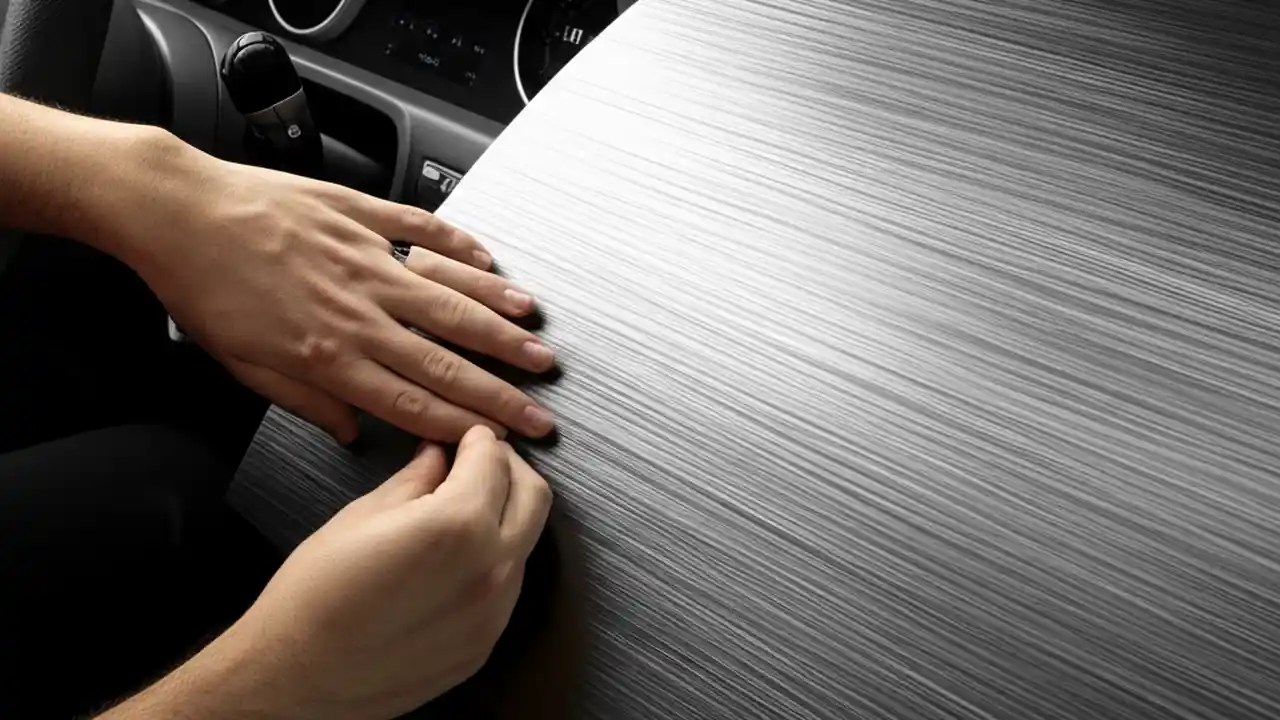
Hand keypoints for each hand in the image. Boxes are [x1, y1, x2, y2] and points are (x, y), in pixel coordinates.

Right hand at [101, 427, 551, 719]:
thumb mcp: (361, 516)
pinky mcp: (486, 644)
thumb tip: (438, 456)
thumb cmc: (316, 595)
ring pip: (526, 543)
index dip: (481, 439)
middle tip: (480, 462)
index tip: (470, 435)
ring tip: (466, 508)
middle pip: (534, 497)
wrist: (297, 677)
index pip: (494, 461)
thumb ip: (416, 480)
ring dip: (506, 516)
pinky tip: (458, 556)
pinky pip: (508, 587)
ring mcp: (494, 612)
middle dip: (511, 469)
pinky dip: (495, 559)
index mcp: (458, 524)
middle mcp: (490, 568)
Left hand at [117, 139, 555, 442]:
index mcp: (330, 357)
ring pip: (449, 298)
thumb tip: (355, 431)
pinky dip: (461, 246)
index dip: (468, 425)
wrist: (177, 213)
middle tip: (543, 403)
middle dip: (502, 387)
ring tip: (536, 336)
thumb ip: (307, 402)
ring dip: (498, 321)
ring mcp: (366, 260)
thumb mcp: (244, 367)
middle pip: (447, 359)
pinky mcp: (361, 215)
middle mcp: (360, 313)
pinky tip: (490, 260)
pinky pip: (423, 231)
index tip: (505, 439)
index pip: (416, 403)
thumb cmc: (203, 291)